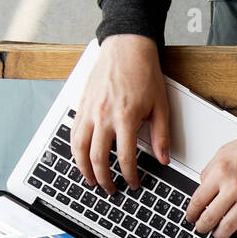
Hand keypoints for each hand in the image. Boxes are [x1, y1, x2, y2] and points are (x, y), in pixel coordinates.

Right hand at [72, 34, 171, 194]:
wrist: (126, 48)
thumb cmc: (144, 74)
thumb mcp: (161, 107)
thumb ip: (161, 136)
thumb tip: (163, 159)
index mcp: (125, 118)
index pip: (125, 158)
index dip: (130, 176)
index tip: (134, 184)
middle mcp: (103, 116)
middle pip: (97, 157)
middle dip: (104, 179)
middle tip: (111, 189)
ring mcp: (89, 110)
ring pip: (79, 147)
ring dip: (84, 168)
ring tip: (92, 180)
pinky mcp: (81, 104)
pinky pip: (73, 132)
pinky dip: (75, 149)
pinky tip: (81, 157)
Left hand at [185, 124, 236, 237]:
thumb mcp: (225, 151)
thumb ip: (211, 169)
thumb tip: (204, 185)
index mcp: (221, 172)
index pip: (198, 200)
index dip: (191, 212)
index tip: (190, 217)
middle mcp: (235, 186)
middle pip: (211, 217)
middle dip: (202, 227)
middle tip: (201, 228)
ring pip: (229, 226)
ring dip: (220, 234)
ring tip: (218, 234)